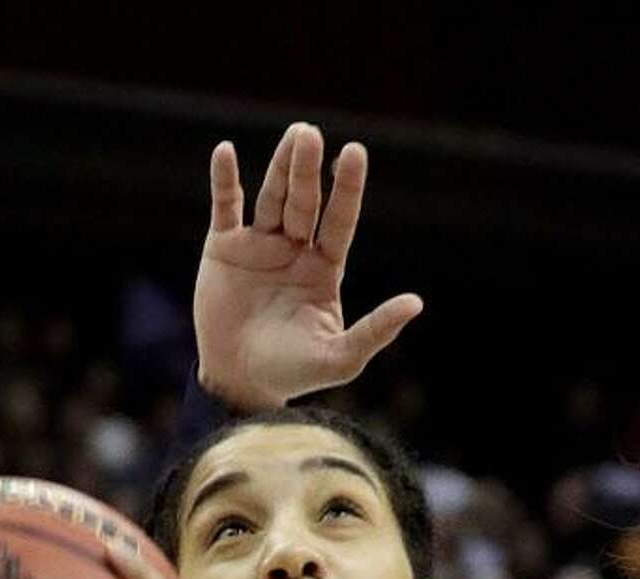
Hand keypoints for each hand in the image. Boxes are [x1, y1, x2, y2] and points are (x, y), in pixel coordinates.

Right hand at [194, 121, 423, 410]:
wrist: (240, 383)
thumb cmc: (294, 373)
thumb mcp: (341, 357)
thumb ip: (377, 330)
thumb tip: (416, 303)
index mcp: (324, 268)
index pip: (339, 220)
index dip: (347, 188)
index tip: (355, 152)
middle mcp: (294, 250)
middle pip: (304, 201)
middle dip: (307, 170)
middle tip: (310, 134)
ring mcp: (258, 246)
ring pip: (271, 197)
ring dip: (279, 167)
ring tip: (293, 135)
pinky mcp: (223, 249)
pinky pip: (225, 207)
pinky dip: (224, 180)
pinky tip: (225, 152)